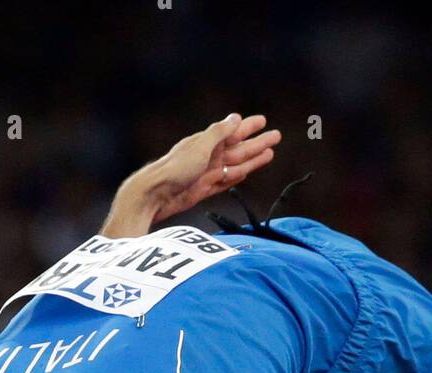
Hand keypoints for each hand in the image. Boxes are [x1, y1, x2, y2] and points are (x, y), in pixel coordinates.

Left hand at [136, 113, 280, 222]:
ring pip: (236, 164)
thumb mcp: (200, 146)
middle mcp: (208, 156)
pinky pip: (226, 182)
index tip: (263, 121)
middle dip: (258, 142)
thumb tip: (235, 118)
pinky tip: (245, 173)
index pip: (234, 131)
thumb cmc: (175, 169)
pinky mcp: (203, 190)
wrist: (155, 195)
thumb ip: (219, 133)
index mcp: (207, 142)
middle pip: (240, 148)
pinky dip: (237, 176)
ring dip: (253, 159)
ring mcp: (207, 173)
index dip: (249, 127)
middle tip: (276, 136)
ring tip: (269, 153)